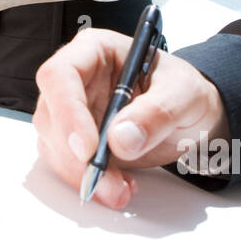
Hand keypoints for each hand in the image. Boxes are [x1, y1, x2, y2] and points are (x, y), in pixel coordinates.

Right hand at [32, 28, 229, 209]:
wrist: (190, 117)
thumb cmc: (183, 91)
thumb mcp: (184, 93)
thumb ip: (157, 112)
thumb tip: (121, 138)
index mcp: (94, 51)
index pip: (60, 75)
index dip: (67, 111)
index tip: (88, 148)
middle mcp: (75, 80)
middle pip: (51, 115)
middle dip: (75, 157)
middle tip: (108, 182)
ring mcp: (71, 112)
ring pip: (53, 145)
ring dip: (82, 175)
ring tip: (121, 189)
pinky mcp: (75, 141)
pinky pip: (67, 165)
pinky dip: (89, 182)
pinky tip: (119, 185)